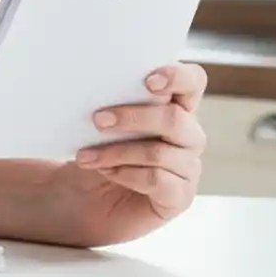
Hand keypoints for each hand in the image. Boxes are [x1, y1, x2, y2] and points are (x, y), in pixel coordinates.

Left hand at [54, 63, 207, 244]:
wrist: (82, 199)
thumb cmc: (93, 152)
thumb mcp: (94, 123)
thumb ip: (104, 100)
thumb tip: (88, 81)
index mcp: (173, 106)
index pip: (193, 82)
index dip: (178, 77)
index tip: (148, 81)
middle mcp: (187, 135)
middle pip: (175, 119)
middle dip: (133, 117)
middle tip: (97, 119)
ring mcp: (187, 167)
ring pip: (159, 152)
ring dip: (117, 152)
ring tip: (86, 155)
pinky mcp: (179, 196)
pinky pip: (157, 180)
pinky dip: (126, 174)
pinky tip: (107, 172)